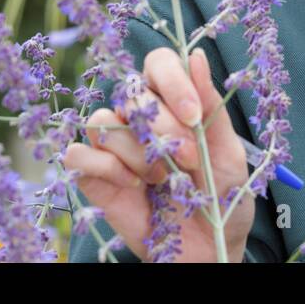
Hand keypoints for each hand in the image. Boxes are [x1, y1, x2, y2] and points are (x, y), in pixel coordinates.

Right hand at [63, 46, 255, 261]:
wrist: (208, 246)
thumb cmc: (221, 195)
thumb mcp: (226, 150)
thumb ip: (210, 106)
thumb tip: (195, 56)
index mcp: (173, 99)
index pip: (158, 63)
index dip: (172, 82)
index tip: (193, 116)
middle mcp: (139, 115)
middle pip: (131, 91)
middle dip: (164, 127)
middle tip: (189, 161)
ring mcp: (114, 144)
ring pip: (103, 121)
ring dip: (137, 152)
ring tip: (162, 178)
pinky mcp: (93, 174)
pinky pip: (77, 153)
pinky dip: (106, 167)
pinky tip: (133, 186)